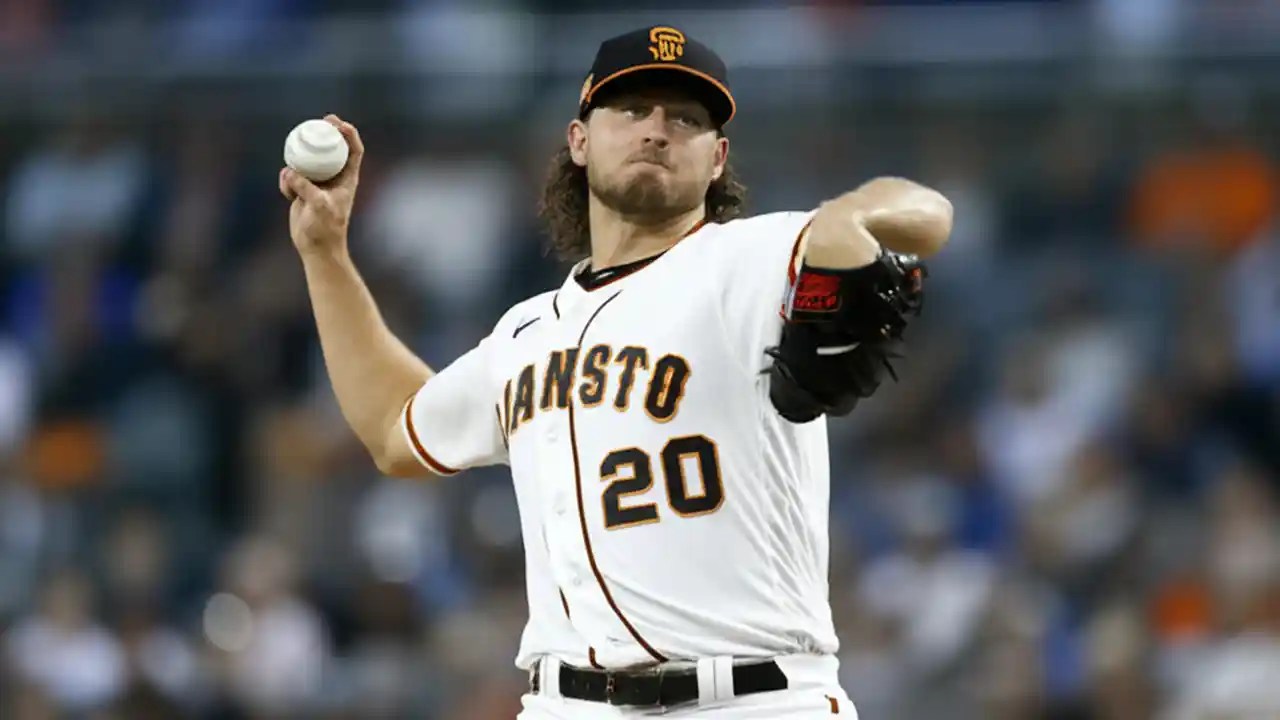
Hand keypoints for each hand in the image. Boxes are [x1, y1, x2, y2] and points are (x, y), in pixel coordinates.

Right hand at [279, 114, 364, 256]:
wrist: (316, 247)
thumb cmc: (325, 228)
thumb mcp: (319, 206)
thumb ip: (306, 188)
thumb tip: (289, 172)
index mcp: (347, 179)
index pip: (353, 151)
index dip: (349, 134)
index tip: (338, 123)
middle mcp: (334, 179)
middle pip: (332, 149)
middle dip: (325, 133)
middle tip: (316, 122)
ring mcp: (317, 184)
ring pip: (308, 161)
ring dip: (299, 158)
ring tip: (293, 159)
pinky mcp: (302, 192)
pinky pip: (292, 177)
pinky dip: (287, 181)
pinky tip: (286, 192)